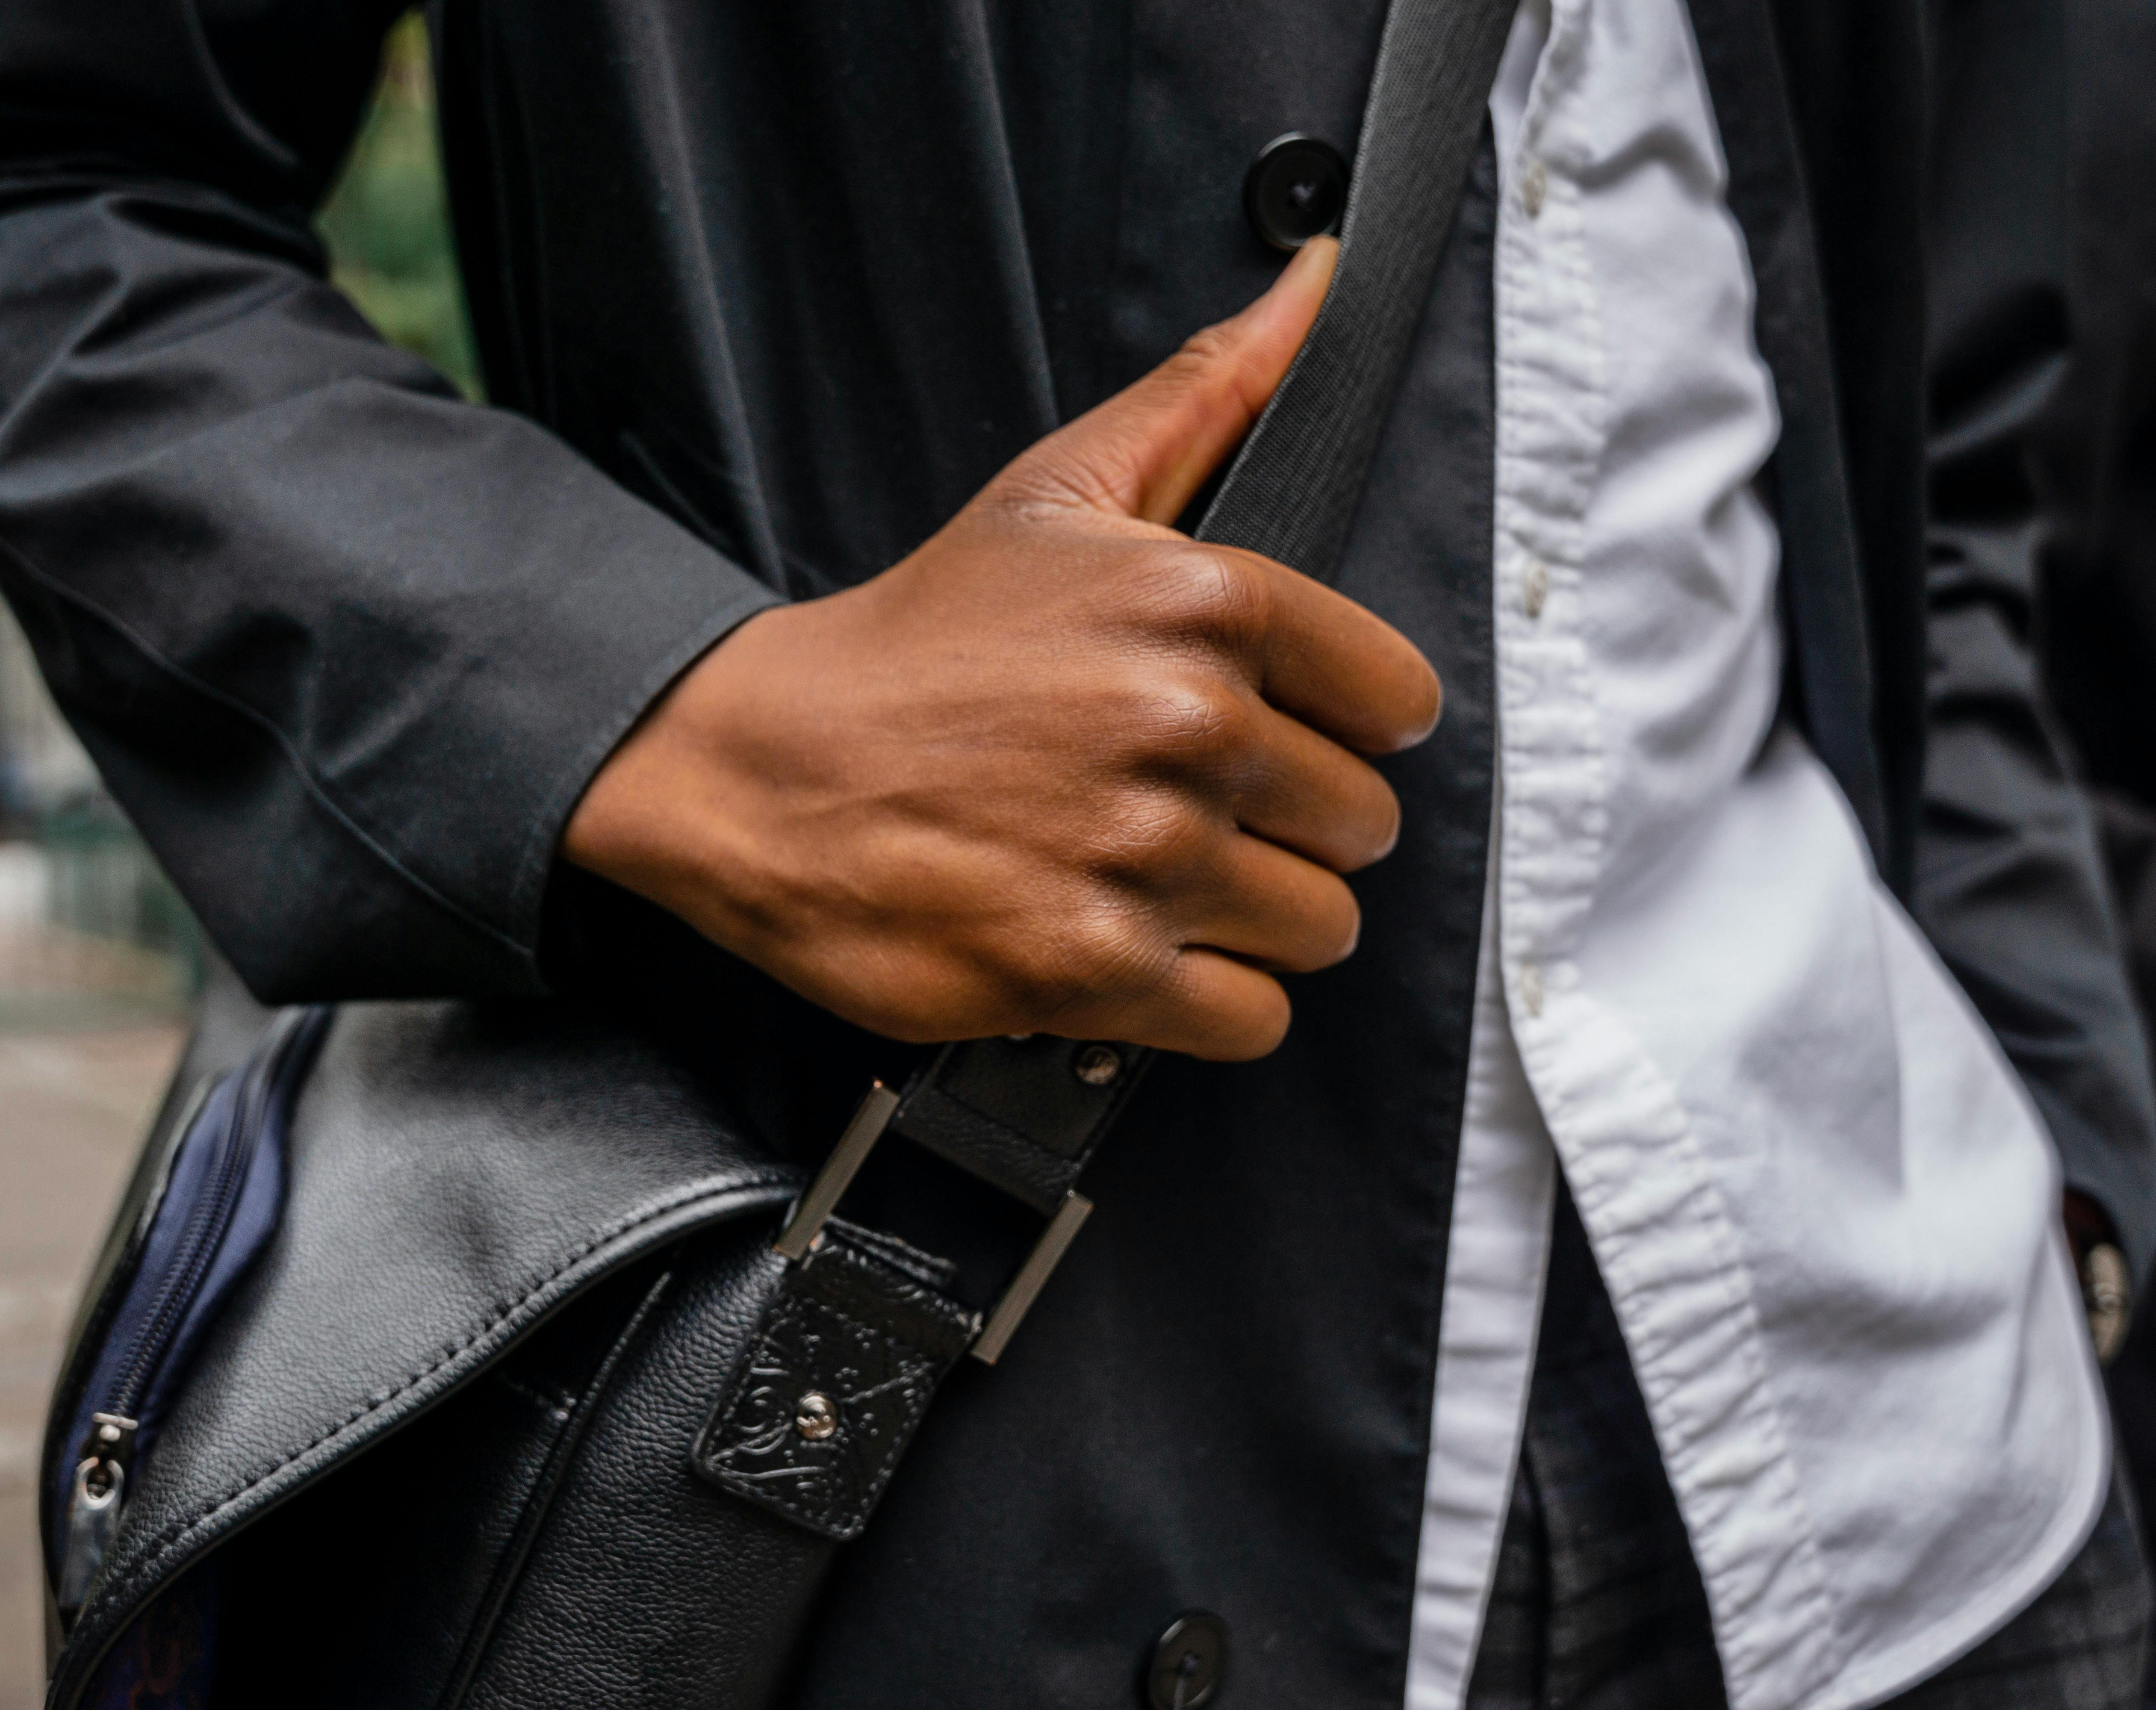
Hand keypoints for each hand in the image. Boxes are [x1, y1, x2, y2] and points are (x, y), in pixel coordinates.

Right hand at [565, 238, 1440, 1059]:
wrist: (762, 764)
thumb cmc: (919, 639)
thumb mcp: (1060, 488)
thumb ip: (1208, 393)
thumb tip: (1316, 282)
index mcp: (1208, 605)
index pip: (1393, 704)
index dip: (1338, 725)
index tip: (1272, 732)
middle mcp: (1189, 729)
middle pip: (1357, 827)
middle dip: (1287, 827)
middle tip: (1185, 808)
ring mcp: (1143, 858)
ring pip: (1316, 929)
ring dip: (1249, 917)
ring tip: (1153, 876)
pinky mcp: (1096, 971)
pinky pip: (1252, 1020)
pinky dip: (1207, 1003)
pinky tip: (1134, 945)